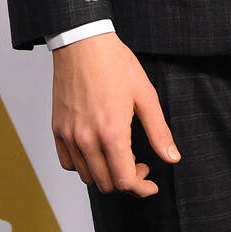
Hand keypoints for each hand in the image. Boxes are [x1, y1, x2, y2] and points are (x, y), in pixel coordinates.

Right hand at [51, 32, 180, 196]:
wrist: (82, 43)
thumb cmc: (114, 64)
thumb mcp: (145, 95)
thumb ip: (159, 131)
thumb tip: (172, 157)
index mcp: (112, 133)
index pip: (125, 181)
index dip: (141, 188)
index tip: (150, 183)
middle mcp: (87, 139)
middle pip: (106, 184)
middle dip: (127, 181)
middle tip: (139, 164)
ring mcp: (69, 135)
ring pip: (87, 176)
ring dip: (106, 174)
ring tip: (119, 155)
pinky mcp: (58, 129)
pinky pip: (68, 163)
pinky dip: (83, 165)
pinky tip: (96, 151)